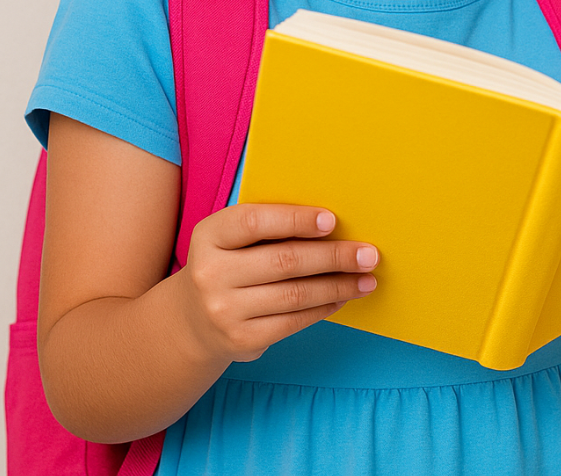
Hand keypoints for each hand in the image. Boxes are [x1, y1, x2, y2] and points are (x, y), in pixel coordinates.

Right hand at [180, 204, 378, 361]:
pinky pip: (294, 321)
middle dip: (334, 256)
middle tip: (368, 254)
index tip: (332, 221)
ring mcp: (224, 311)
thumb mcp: (232, 238)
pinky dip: (324, 308)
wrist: (192, 320)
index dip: (295, 220)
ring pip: (295, 294)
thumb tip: (332, 225)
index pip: (253, 222)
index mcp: (209, 235)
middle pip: (284, 261)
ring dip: (338, 285)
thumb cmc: (229, 263)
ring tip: (367, 279)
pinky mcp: (242, 340)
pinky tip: (343, 297)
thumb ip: (269, 226)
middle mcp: (210, 273)